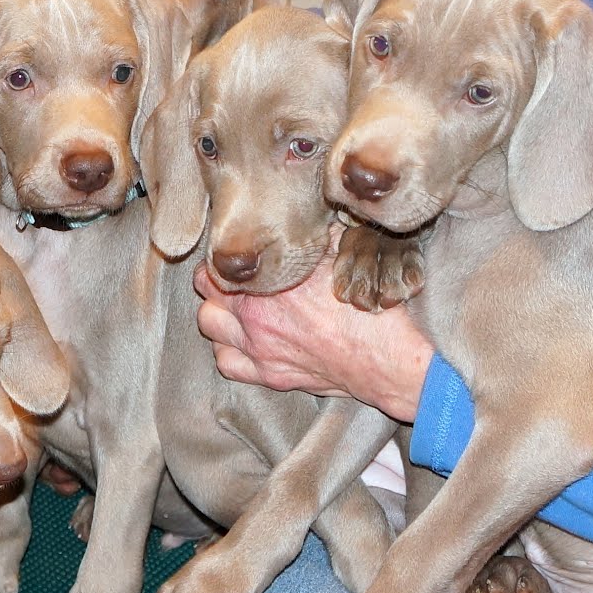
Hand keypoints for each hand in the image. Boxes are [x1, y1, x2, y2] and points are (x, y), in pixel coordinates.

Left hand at [193, 251, 433, 421]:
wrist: (386, 359)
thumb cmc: (367, 307)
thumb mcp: (343, 251)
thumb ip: (310, 236)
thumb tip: (299, 216)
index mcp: (268, 285)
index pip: (218, 265)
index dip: (224, 259)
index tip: (236, 258)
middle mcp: (255, 318)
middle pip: (206, 294)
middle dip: (215, 284)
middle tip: (232, 281)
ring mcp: (259, 350)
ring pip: (210, 328)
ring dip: (218, 315)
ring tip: (235, 309)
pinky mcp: (270, 376)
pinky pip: (227, 364)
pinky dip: (228, 351)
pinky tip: (243, 341)